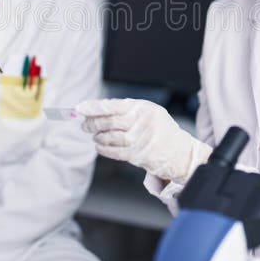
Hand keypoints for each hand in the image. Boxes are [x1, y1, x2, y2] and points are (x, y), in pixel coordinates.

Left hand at [76, 98, 211, 183]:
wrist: (179, 151)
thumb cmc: (160, 128)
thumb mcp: (148, 111)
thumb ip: (126, 109)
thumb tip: (97, 109)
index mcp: (143, 107)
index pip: (113, 105)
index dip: (94, 107)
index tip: (80, 108)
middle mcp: (143, 122)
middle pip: (110, 122)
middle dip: (93, 123)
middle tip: (84, 125)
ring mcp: (142, 139)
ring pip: (111, 137)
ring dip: (98, 137)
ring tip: (94, 136)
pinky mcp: (140, 155)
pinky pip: (115, 152)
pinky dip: (104, 149)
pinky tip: (99, 146)